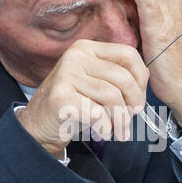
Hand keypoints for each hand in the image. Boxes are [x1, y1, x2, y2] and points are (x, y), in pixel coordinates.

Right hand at [16, 39, 148, 158]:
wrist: (38, 125)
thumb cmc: (72, 105)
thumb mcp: (94, 83)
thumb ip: (116, 77)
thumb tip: (143, 88)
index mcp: (87, 48)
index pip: (128, 54)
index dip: (141, 79)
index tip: (138, 99)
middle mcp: (75, 56)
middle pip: (123, 78)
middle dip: (134, 103)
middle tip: (131, 119)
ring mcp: (66, 75)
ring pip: (112, 97)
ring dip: (121, 120)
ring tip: (119, 132)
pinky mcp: (61, 97)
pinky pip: (97, 113)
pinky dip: (105, 128)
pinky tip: (103, 133)